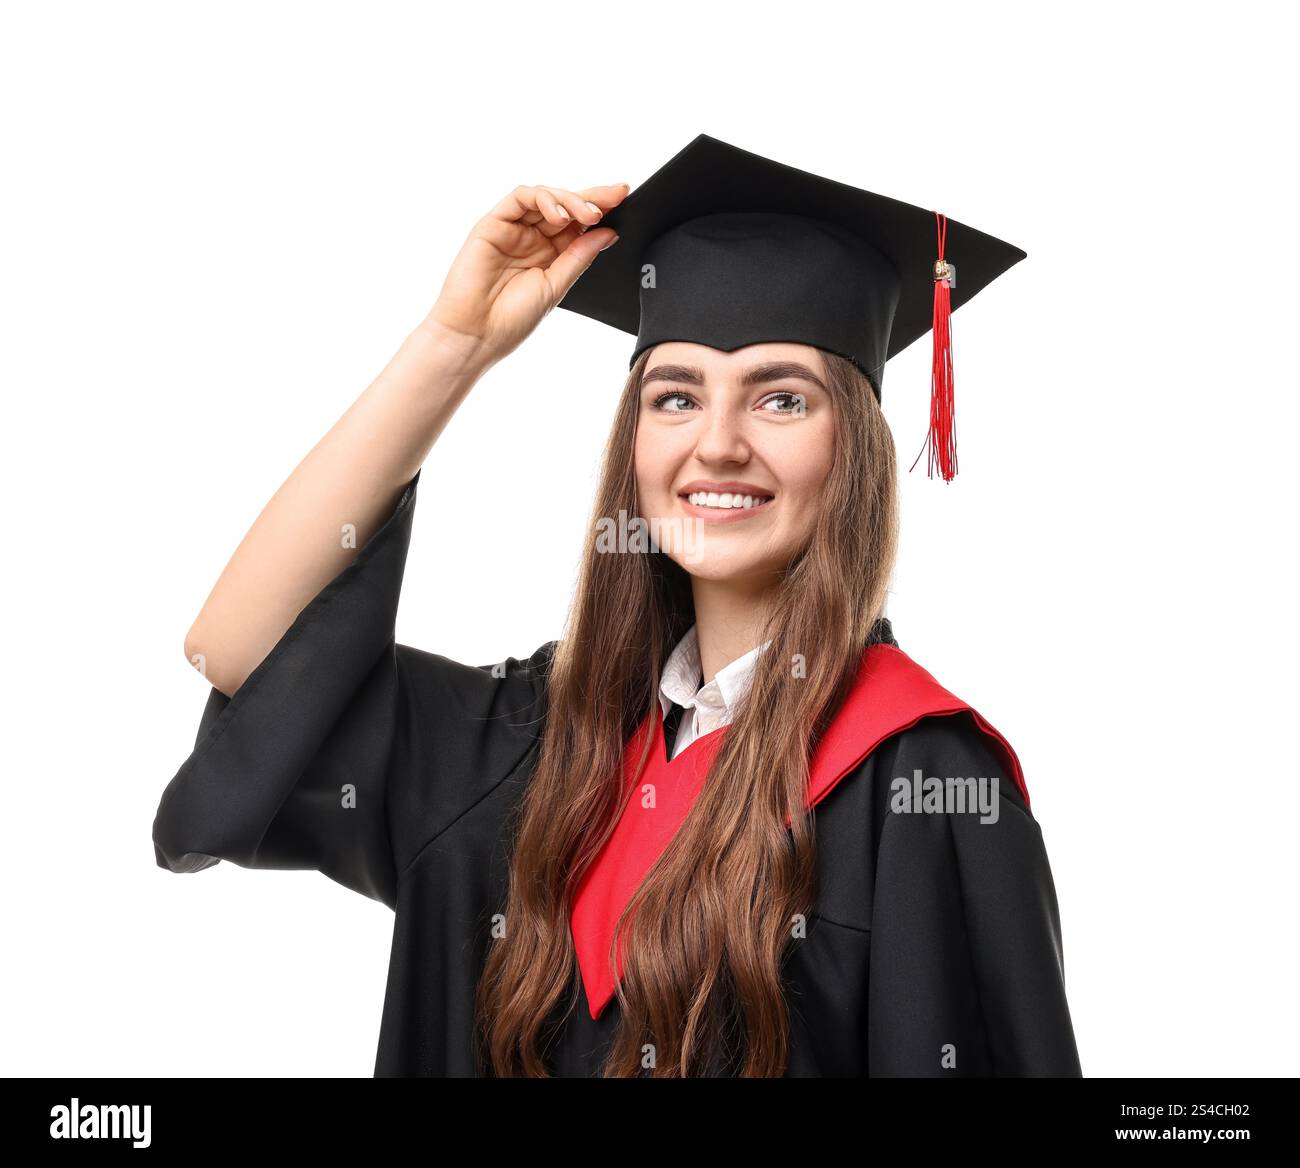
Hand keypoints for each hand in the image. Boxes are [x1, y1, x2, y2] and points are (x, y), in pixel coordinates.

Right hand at [420, 182, 626, 369]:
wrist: (475, 336)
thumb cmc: (510, 320)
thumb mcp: (556, 286)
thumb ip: (579, 256)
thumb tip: (608, 233)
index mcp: (549, 255)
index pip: (578, 224)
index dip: (600, 209)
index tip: (625, 199)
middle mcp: (531, 238)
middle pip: (564, 205)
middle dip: (592, 198)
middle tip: (616, 198)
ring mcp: (512, 229)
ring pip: (544, 197)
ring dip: (570, 200)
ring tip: (588, 214)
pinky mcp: (492, 224)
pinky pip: (520, 198)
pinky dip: (543, 199)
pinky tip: (559, 215)